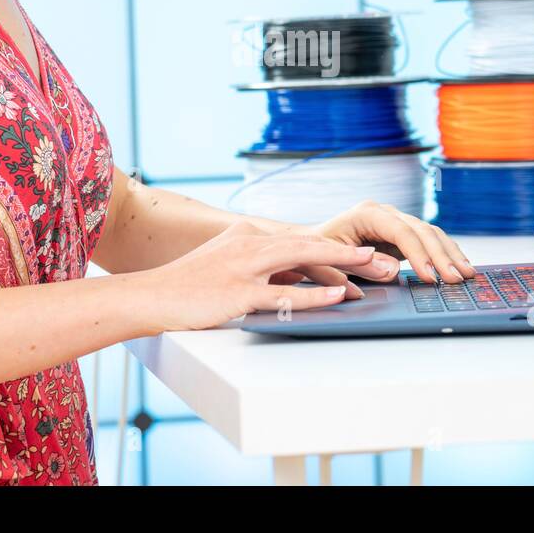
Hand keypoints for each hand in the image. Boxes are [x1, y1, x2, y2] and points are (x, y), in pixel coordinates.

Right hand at [139, 220, 383, 331]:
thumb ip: (261, 266)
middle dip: (348, 253)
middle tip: (381, 259)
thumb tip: (297, 277)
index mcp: (248, 235)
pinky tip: (336, 297)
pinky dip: (314, 295)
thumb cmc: (189, 286)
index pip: (301, 240)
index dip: (335, 248)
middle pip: (310, 244)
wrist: (152, 296)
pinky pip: (284, 293)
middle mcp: (250, 244)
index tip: (363, 255)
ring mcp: (244, 267)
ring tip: (370, 271)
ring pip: (302, 261)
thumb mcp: (228, 264)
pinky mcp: (238, 292)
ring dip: (340, 266)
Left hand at [301, 199, 474, 284]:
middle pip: (421, 230)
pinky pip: (429, 241)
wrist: (313, 245)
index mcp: (367, 214)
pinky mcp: (403, 234)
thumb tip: (394, 269)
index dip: (419, 253)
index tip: (430, 276)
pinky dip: (446, 253)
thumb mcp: (331, 260)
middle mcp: (385, 213)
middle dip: (441, 256)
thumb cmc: (317, 252)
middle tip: (456, 278)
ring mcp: (396, 221)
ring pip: (430, 233)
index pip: (401, 231)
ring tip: (466, 275)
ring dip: (450, 254)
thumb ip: (359, 265)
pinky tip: (460, 265)